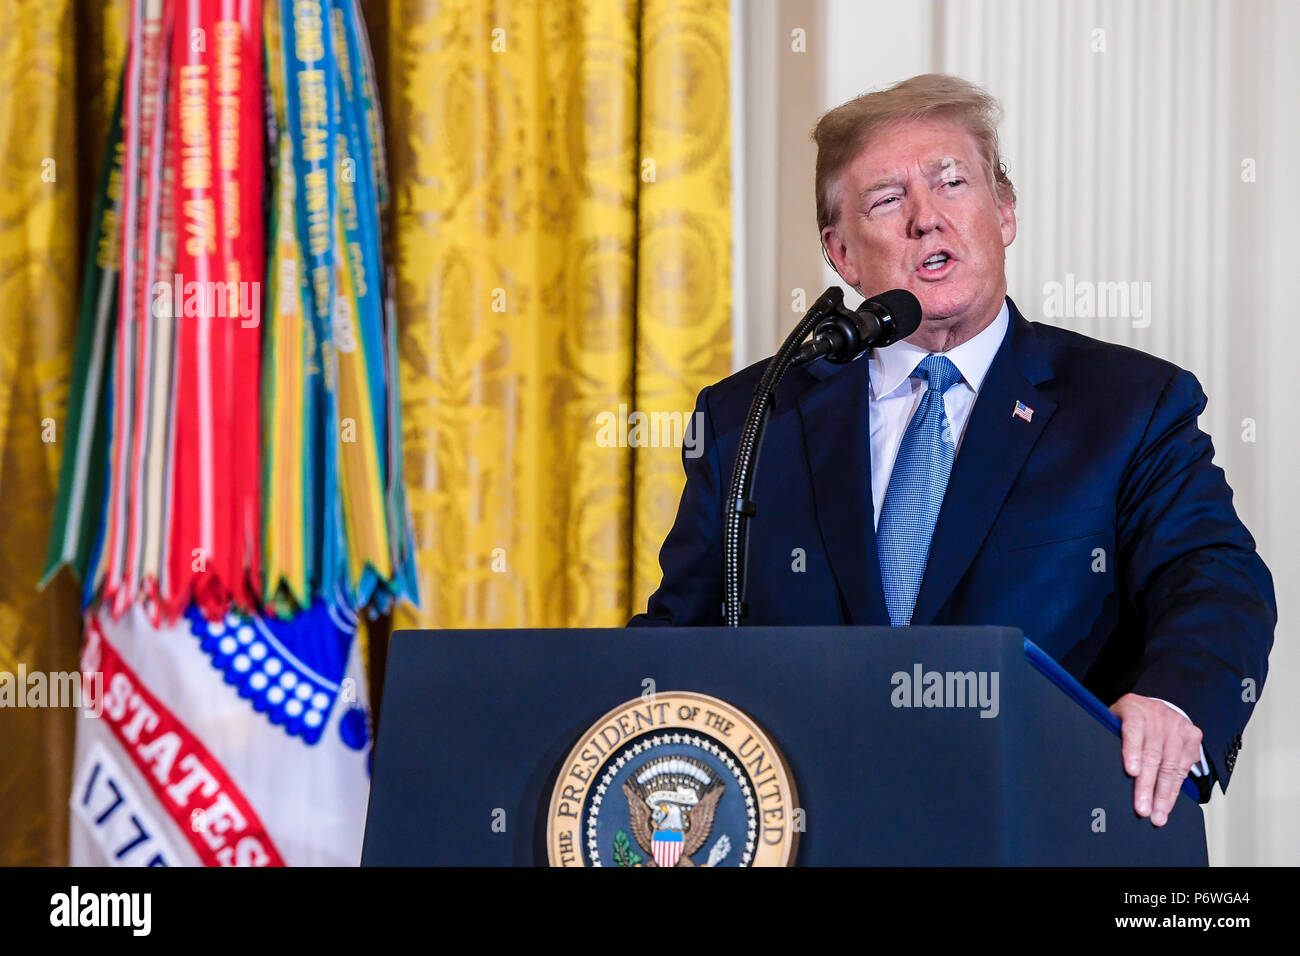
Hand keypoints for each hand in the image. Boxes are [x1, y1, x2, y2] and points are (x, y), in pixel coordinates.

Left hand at [1109, 693, 1203, 825]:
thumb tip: (1099, 765)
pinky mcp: (1192, 737)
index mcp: (1134, 709)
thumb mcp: (1114, 719)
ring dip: (1164, 794)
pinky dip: (1175, 789)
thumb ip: (1111, 736)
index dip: (1132, 752)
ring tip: (1157, 813)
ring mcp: (1177, 726)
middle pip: (1153, 755)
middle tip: (1142, 808)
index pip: (1133, 730)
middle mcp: (1158, 716)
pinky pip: (1183, 768)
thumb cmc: (1130, 717)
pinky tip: (1168, 803)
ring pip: (1171, 766)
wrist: (1155, 706)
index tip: (1132, 772)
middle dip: (1148, 785)